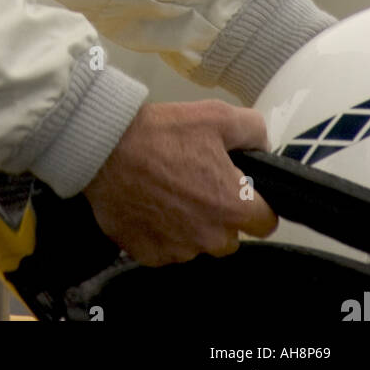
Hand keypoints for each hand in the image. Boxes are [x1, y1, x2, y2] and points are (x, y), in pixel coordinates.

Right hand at [83, 100, 277, 265]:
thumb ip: (253, 129)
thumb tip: (262, 146)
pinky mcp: (147, 254)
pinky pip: (165, 249)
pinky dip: (160, 232)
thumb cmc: (160, 132)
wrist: (103, 148)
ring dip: (189, 225)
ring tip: (166, 191)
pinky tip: (147, 203)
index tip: (236, 187)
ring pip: (196, 244)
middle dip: (219, 216)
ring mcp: (177, 250)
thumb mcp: (215, 115)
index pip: (265, 222)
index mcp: (231, 207)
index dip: (255, 203)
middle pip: (230, 237)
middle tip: (196, 183)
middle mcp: (209, 238)